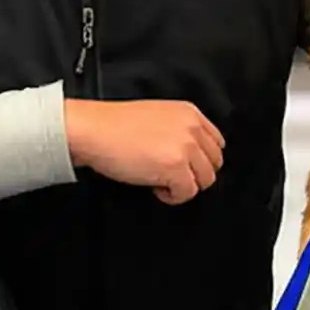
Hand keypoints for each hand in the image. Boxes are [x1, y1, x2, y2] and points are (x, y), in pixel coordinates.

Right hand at [64, 99, 225, 204]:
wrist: (93, 130)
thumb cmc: (114, 126)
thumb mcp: (157, 117)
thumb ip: (179, 130)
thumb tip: (190, 155)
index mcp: (189, 113)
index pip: (216, 142)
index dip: (200, 159)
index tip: (185, 166)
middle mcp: (192, 128)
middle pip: (214, 163)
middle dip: (194, 174)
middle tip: (170, 176)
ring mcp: (186, 147)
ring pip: (205, 180)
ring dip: (184, 185)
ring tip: (159, 180)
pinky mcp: (176, 167)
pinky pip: (188, 193)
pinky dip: (172, 196)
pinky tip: (154, 187)